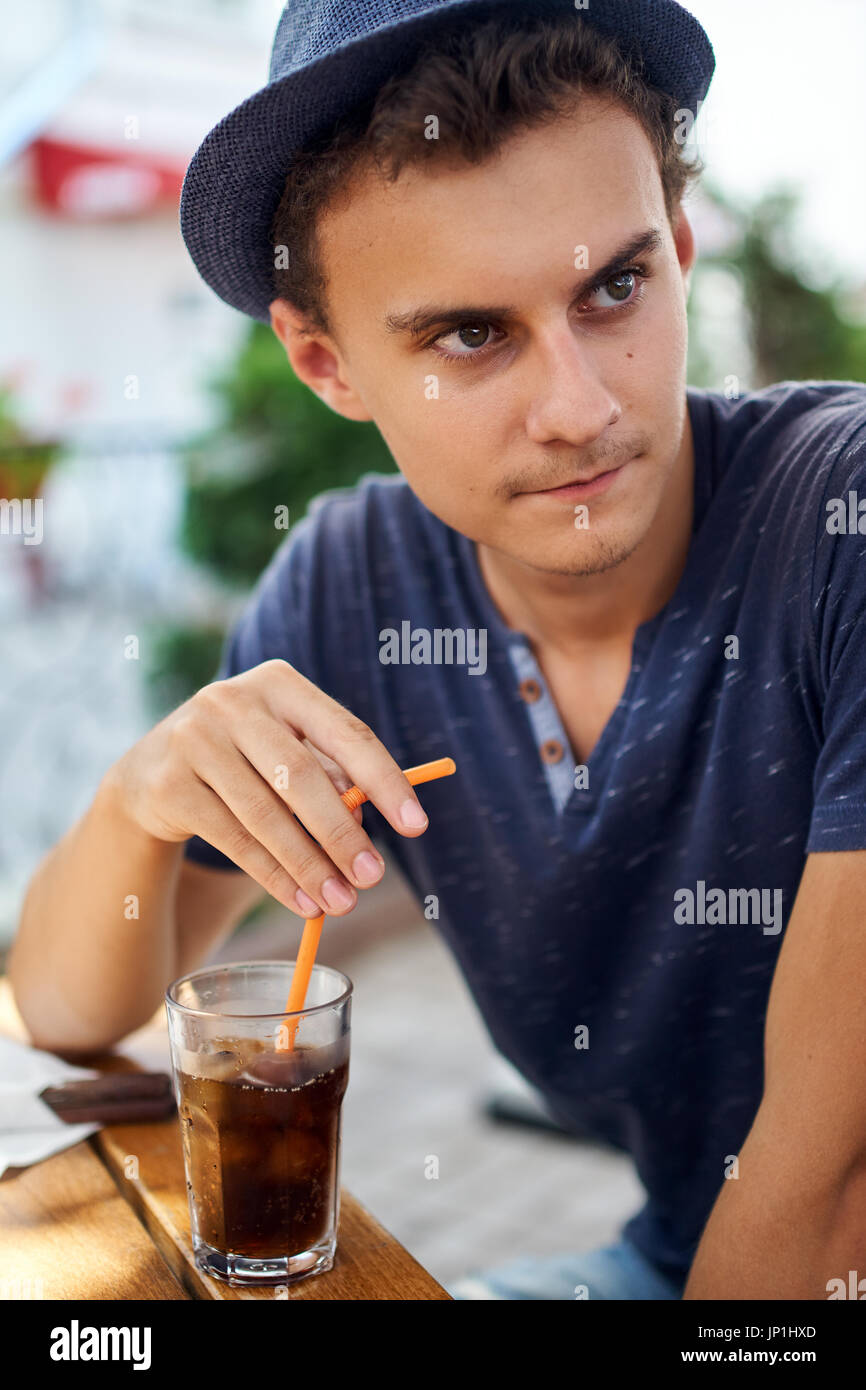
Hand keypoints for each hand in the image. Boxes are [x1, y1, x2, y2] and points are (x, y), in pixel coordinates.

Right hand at [107, 659, 428, 918]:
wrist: (150, 774)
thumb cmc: (244, 761)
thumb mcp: (286, 752)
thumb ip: (330, 777)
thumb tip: (369, 822)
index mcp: (279, 684)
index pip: (345, 732)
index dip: (385, 780)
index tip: (416, 823)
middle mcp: (232, 701)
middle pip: (301, 776)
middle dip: (342, 833)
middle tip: (373, 876)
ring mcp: (193, 739)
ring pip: (265, 814)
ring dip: (309, 865)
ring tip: (341, 902)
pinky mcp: (167, 784)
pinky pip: (233, 839)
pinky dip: (274, 876)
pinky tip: (302, 901)